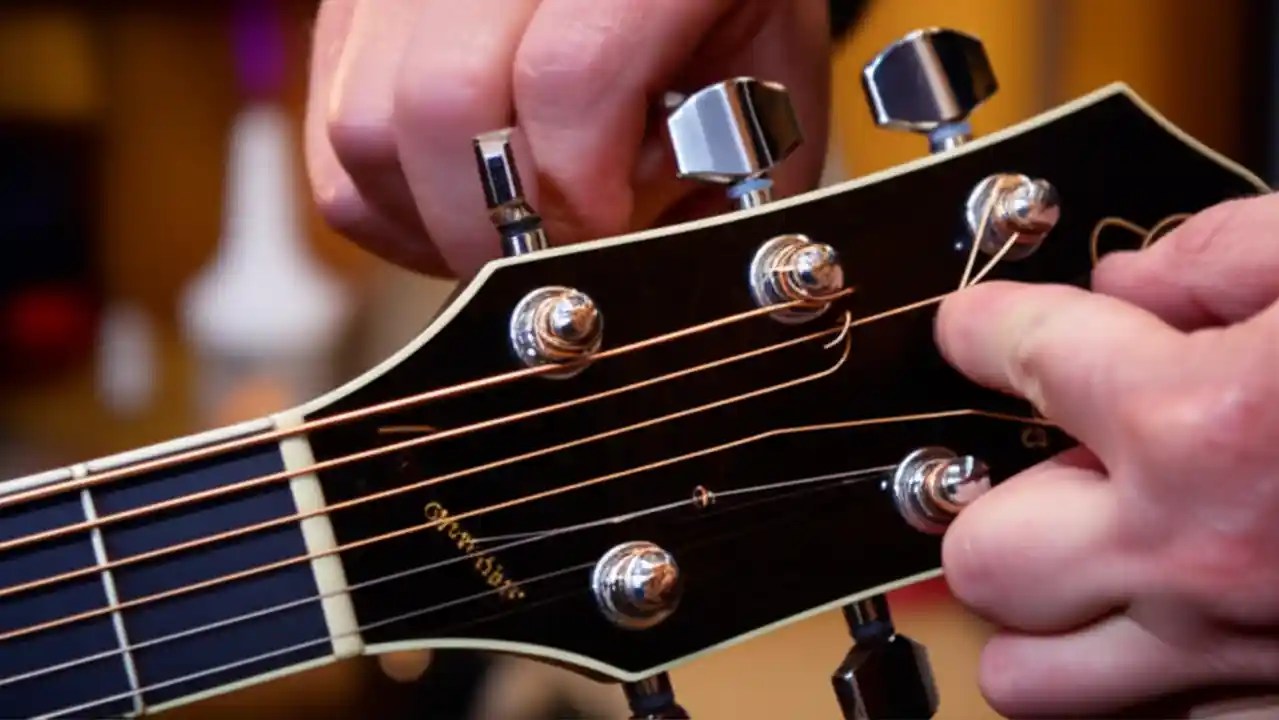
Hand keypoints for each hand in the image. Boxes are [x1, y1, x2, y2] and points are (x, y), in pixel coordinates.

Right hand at [306, 0, 831, 277]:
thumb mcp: (768, 79)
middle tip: (550, 263)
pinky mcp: (354, 8)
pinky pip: (331, 138)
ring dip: (434, 222)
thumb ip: (738, 180)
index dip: (583, 193)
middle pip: (440, 105)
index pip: (567, 79)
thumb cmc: (719, 6)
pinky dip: (388, 207)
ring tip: (507, 236)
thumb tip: (658, 284)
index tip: (609, 239)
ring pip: (363, 127)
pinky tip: (456, 213)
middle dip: (497, 231)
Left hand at [935, 194, 1278, 717]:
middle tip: (1028, 470)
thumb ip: (1225, 255)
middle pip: (976, 555)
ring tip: (1079, 567)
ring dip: (1032, 618)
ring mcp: (1229, 649)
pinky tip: (1173, 629)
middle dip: (984, 503)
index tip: (969, 332)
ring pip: (1025, 679)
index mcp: (1205, 418)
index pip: (1017, 354)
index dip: (979, 330)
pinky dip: (1140, 683)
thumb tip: (1137, 280)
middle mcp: (1194, 548)